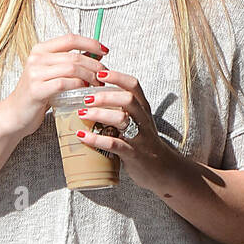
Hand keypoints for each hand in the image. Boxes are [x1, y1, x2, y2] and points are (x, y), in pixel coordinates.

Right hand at [0, 34, 107, 140]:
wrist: (15, 114)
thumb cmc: (36, 94)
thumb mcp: (51, 74)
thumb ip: (69, 62)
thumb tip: (96, 54)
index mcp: (40, 50)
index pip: (70, 39)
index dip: (91, 43)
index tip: (104, 50)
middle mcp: (36, 59)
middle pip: (74, 56)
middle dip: (94, 64)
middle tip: (104, 74)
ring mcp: (35, 74)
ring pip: (72, 69)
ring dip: (90, 76)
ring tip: (98, 83)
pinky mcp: (37, 90)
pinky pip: (64, 84)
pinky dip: (79, 86)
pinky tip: (85, 91)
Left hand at [73, 65, 177, 191]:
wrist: (162, 170)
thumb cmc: (143, 143)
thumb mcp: (136, 121)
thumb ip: (121, 109)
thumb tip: (94, 95)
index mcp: (143, 109)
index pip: (133, 85)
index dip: (117, 77)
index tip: (99, 73)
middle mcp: (143, 120)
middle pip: (128, 99)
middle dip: (105, 96)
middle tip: (85, 97)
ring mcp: (139, 137)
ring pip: (122, 119)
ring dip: (99, 114)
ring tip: (81, 114)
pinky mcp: (133, 154)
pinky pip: (114, 144)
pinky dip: (96, 139)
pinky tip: (82, 136)